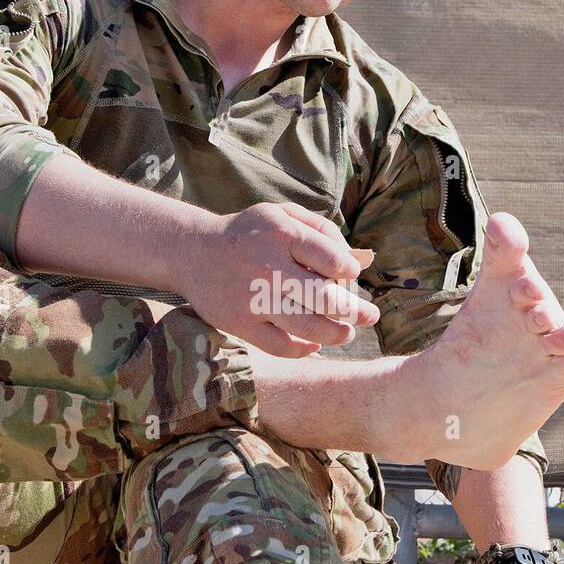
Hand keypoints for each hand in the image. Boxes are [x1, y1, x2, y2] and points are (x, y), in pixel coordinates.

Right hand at [184, 201, 378, 358]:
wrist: (193, 252)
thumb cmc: (250, 233)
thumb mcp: (282, 214)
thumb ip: (322, 230)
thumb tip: (358, 260)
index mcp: (282, 234)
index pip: (332, 259)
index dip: (350, 271)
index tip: (352, 274)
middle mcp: (267, 266)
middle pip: (325, 298)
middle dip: (355, 311)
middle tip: (370, 316)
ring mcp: (253, 298)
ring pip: (307, 327)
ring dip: (336, 334)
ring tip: (347, 333)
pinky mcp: (240, 323)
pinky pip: (280, 346)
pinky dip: (304, 350)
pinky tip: (315, 344)